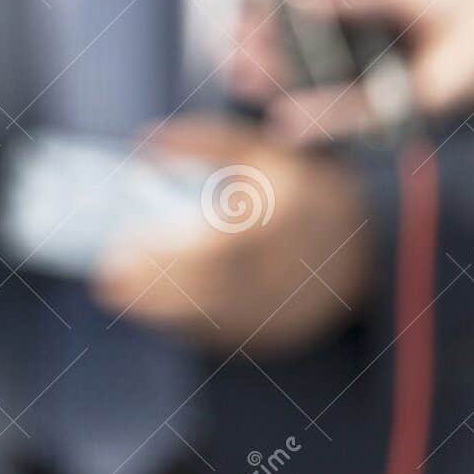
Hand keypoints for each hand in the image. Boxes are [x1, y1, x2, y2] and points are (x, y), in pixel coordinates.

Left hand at [92, 119, 373, 357]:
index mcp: (291, 217)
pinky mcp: (285, 332)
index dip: (169, 255)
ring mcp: (292, 308)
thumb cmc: (300, 182)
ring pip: (219, 318)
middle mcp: (294, 268)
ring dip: (163, 310)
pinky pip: (230, 334)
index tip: (122, 245)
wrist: (365, 239)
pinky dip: (188, 324)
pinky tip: (154, 309)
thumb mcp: (260, 149)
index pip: (222, 249)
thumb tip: (140, 139)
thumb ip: (203, 141)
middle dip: (155, 287)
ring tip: (118, 293)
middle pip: (214, 289)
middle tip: (107, 278)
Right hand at [258, 0, 473, 140]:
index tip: (237, 17)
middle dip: (260, 55)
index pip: (300, 22)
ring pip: (315, 89)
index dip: (266, 22)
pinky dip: (317, 118)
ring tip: (239, 78)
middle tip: (228, 49)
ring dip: (274, 86)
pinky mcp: (395, 107)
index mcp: (358, 20)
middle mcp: (362, 54)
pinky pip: (350, 114)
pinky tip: (282, 119)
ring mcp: (374, 81)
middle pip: (299, 59)